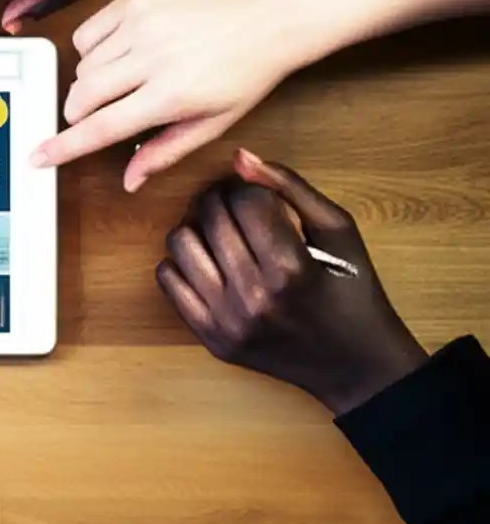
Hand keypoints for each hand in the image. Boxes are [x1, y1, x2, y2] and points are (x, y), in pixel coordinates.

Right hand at [34, 0, 312, 191]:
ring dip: (89, 82)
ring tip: (121, 80)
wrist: (267, 19)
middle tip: (95, 116)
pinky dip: (91, 49)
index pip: (101, 128)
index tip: (38, 156)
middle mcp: (151, 57)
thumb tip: (129, 181)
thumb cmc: (243, 74)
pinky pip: (87, 32)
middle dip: (77, 114)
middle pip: (81, 95)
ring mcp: (140, 23)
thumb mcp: (210, 125)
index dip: (64, 146)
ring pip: (82, 64)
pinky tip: (117, 53)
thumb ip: (163, 153)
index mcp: (169, 95)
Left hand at [158, 149, 429, 415]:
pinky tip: (209, 262)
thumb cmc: (353, 291)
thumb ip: (291, 188)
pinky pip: (168, 281)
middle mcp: (254, 296)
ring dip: (197, 227)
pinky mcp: (211, 339)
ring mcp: (228, 321)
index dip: (250, 188)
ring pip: (180, 244)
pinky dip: (183, 262)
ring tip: (220, 232)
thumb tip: (239, 157)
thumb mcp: (339, 232)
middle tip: (234, 204)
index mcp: (292, 267)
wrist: (355, 366)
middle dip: (220, 199)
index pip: (245, 200)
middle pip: (211, 217)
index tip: (259, 195)